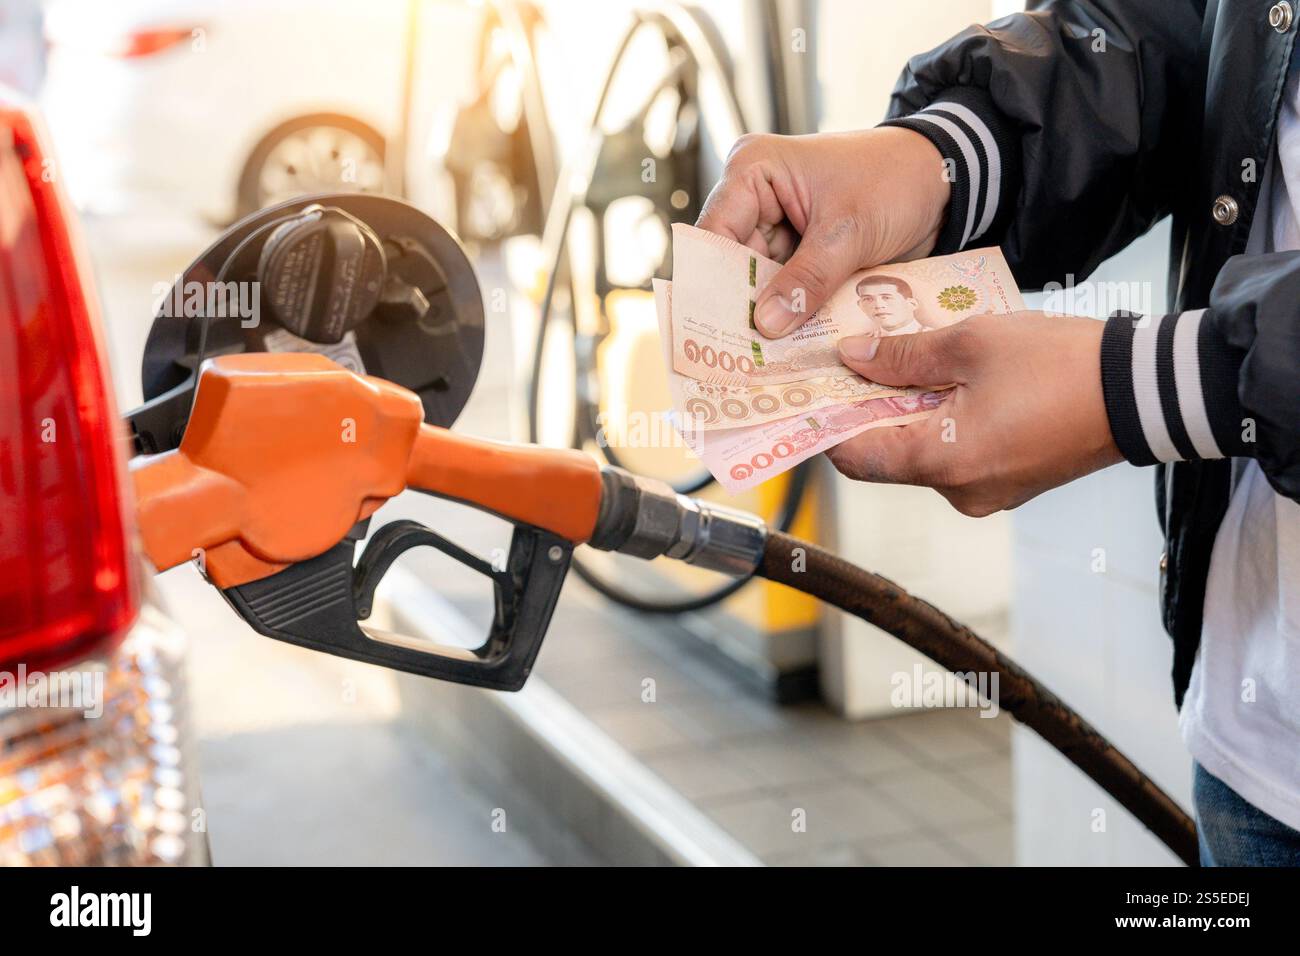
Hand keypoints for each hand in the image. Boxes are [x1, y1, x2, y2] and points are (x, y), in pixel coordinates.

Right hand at [696, 127, 949, 337]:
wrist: (943, 183)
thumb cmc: (894, 180)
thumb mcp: (848, 232)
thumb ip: (807, 280)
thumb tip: (765, 325)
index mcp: (754, 171)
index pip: (715, 233)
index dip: (710, 281)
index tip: (710, 329)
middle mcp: (756, 200)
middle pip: (730, 264)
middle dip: (739, 307)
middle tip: (736, 356)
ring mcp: (778, 229)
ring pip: (757, 283)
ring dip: (765, 318)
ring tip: (759, 360)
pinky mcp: (801, 255)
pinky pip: (784, 290)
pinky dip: (789, 315)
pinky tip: (786, 347)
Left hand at [826, 313, 1123, 515]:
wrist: (1144, 391)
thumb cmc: (1060, 365)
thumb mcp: (970, 344)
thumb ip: (903, 354)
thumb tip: (852, 356)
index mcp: (944, 462)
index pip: (857, 459)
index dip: (827, 427)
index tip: (811, 393)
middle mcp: (960, 491)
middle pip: (889, 455)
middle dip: (869, 409)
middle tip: (852, 364)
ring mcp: (988, 492)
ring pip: (925, 452)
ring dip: (909, 412)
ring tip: (902, 361)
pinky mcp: (1010, 482)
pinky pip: (958, 454)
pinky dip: (943, 421)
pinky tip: (946, 380)